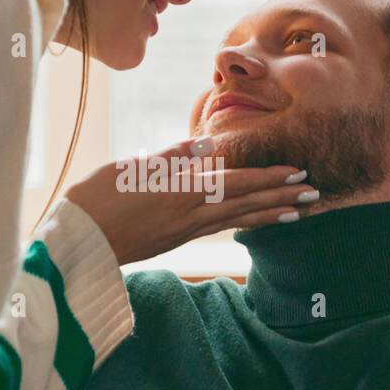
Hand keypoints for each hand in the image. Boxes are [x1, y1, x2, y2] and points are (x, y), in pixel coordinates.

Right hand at [65, 138, 317, 264]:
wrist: (76, 244)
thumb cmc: (96, 199)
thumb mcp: (131, 168)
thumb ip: (171, 156)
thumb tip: (208, 145)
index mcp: (180, 193)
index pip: (236, 183)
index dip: (269, 178)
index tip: (297, 172)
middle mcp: (189, 216)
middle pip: (245, 204)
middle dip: (280, 197)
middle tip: (312, 192)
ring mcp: (183, 232)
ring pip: (236, 221)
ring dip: (268, 214)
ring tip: (296, 212)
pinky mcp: (174, 241)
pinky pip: (218, 229)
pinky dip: (242, 223)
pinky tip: (252, 221)